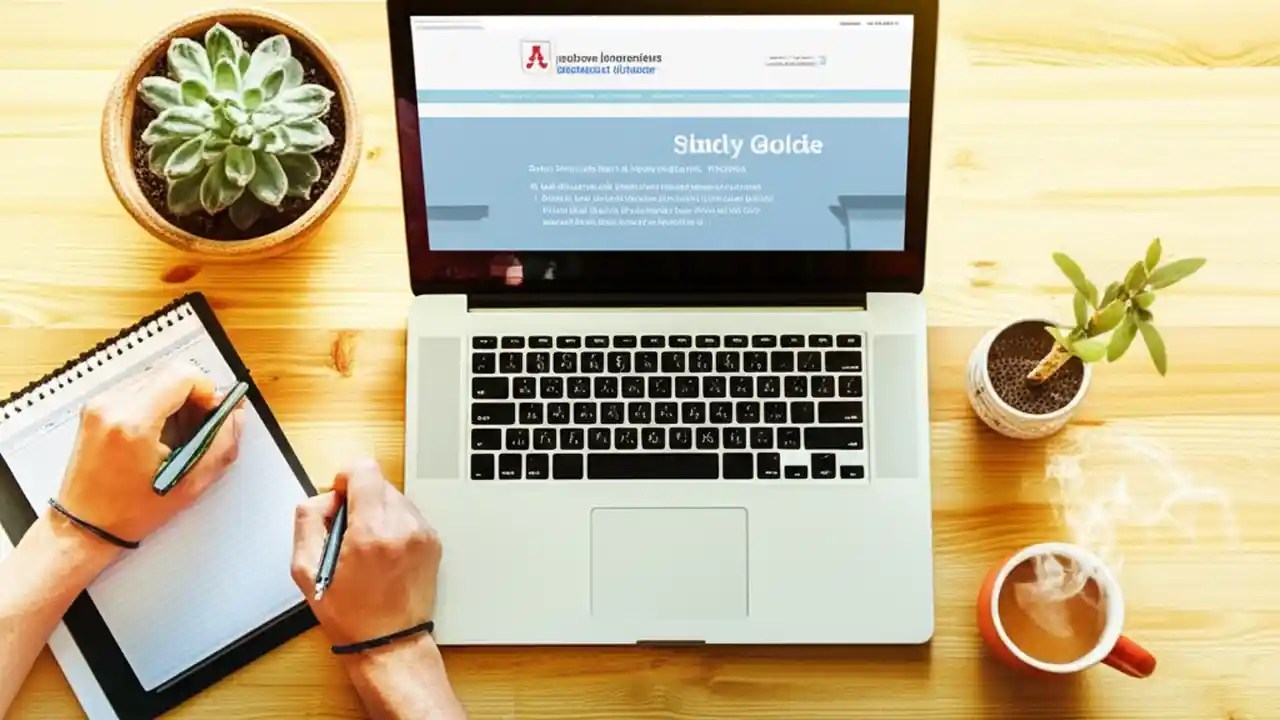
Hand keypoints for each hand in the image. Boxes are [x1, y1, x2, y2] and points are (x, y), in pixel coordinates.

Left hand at [56, 362, 244, 545]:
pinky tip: (156, 432)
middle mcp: (112, 406)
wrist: (84, 526)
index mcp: (134, 423)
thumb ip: (222, 445)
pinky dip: (154, 402)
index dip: (206, 392)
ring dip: (173, 398)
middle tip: (196, 426)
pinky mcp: (94, 408)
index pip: (182, 376)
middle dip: (191, 395)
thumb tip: (236, 414)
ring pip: (154, 378)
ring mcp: (99, 404)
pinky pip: (136, 388)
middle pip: (169, 372)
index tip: (209, 416)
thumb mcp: (189, 485)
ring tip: (175, 433)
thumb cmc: (130, 511)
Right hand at [291, 458, 440, 645]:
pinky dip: (393, 525)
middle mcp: (403, 527)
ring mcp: (422, 533)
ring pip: (395, 497)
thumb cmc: (351, 616)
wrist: (390, 642)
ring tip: (366, 547)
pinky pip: (409, 515)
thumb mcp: (306, 571)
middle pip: (378, 482)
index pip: (363, 469)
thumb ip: (308, 521)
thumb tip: (323, 498)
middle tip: (347, 533)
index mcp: (372, 531)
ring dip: (377, 512)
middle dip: (359, 499)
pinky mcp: (433, 541)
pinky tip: (383, 553)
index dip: (344, 479)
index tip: (339, 499)